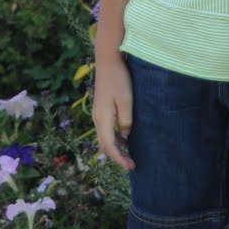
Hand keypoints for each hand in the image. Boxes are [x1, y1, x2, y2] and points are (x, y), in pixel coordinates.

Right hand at [91, 55, 134, 169]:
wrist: (108, 61)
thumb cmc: (119, 79)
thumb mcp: (126, 100)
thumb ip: (126, 120)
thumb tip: (126, 136)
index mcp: (103, 119)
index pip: (110, 146)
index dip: (119, 159)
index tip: (131, 166)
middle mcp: (97, 119)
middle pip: (105, 145)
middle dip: (117, 157)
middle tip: (131, 164)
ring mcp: (98, 114)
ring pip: (105, 138)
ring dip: (116, 148)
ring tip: (129, 155)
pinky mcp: (101, 109)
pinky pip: (106, 130)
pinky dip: (114, 138)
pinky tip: (125, 139)